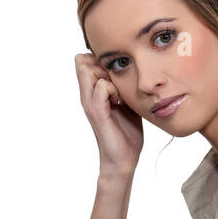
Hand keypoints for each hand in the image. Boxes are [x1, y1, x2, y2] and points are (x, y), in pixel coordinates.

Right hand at [75, 52, 142, 175]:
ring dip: (107, 75)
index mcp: (93, 92)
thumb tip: (134, 70)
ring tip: (118, 91)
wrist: (123, 159)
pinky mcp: (97, 112)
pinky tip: (119, 102)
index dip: (99, 59)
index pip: (85, 60)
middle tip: (117, 81)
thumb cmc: (126, 133)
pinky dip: (113, 89)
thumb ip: (123, 86)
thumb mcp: (127, 102)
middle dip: (102, 64)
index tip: (116, 73)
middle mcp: (87, 95)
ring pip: (89, 70)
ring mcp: (90, 103)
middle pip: (83, 61)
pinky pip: (102, 87)